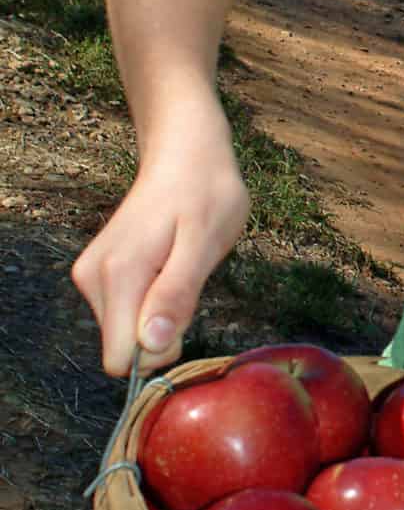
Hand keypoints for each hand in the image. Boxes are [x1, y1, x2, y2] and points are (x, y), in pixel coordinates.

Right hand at [71, 135, 249, 376]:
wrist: (184, 152)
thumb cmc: (205, 192)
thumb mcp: (205, 242)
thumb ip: (177, 294)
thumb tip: (152, 345)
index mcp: (119, 276)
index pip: (121, 358)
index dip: (159, 350)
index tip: (184, 312)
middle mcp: (93, 279)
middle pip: (122, 347)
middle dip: (161, 330)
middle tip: (187, 281)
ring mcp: (92, 275)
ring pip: (125, 331)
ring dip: (158, 311)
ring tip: (179, 266)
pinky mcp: (98, 272)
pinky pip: (125, 311)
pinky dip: (150, 299)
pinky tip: (167, 264)